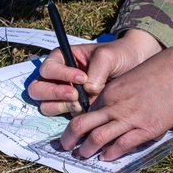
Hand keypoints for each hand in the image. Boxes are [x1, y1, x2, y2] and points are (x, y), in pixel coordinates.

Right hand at [28, 29, 161, 115]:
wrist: (134, 67)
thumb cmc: (119, 55)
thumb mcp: (109, 56)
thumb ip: (96, 70)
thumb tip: (87, 91)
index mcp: (63, 58)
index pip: (48, 68)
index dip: (61, 75)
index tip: (83, 78)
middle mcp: (58, 77)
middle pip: (38, 89)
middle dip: (54, 93)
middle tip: (75, 95)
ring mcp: (63, 94)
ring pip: (46, 105)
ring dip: (61, 106)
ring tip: (82, 104)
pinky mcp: (72, 108)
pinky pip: (62, 116)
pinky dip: (72, 116)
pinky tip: (88, 112)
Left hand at [58, 41, 172, 160]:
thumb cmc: (162, 68)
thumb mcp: (133, 76)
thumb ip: (121, 92)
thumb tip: (116, 107)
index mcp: (112, 91)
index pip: (86, 110)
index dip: (77, 122)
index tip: (75, 131)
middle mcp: (116, 105)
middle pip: (81, 125)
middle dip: (69, 139)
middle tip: (66, 147)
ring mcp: (130, 119)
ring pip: (97, 139)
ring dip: (87, 150)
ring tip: (84, 156)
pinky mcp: (147, 129)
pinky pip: (122, 145)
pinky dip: (111, 154)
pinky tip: (107, 157)